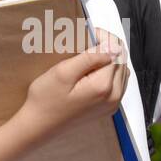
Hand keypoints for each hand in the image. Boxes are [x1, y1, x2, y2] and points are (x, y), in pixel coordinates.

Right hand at [18, 27, 129, 144]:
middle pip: (121, 60)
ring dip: (109, 59)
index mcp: (104, 86)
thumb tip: (113, 46)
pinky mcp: (108, 107)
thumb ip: (91, 57)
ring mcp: (112, 104)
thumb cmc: (45, 99)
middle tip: (85, 44)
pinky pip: (118, 83)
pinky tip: (92, 71)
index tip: (87, 34)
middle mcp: (114, 97)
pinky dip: (109, 72)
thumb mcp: (63, 72)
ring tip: (88, 57)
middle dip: (107, 47)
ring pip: (121, 70)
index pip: (116, 50)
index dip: (103, 38)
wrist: (38, 126)